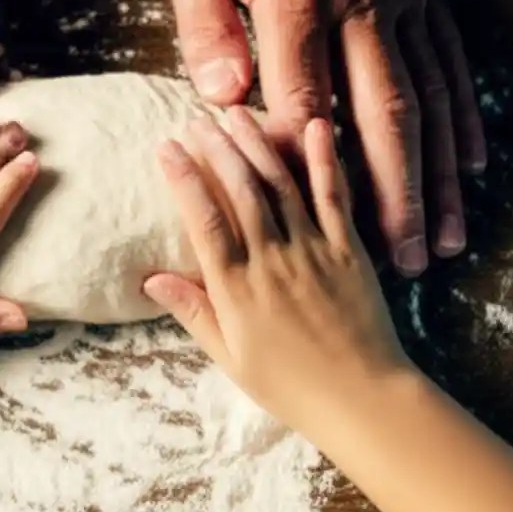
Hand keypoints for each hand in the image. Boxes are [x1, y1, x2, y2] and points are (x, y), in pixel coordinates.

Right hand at [143, 108, 408, 431]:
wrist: (362, 398)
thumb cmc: (291, 386)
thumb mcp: (230, 357)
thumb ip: (193, 312)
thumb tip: (151, 280)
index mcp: (238, 288)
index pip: (203, 219)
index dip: (183, 178)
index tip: (165, 146)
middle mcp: (273, 260)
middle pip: (240, 190)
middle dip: (217, 148)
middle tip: (198, 117)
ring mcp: (313, 251)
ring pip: (281, 185)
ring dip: (258, 143)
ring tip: (238, 113)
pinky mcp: (348, 250)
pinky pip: (334, 198)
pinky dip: (324, 160)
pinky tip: (314, 127)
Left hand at [158, 0, 485, 275]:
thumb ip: (206, 23)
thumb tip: (225, 100)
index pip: (305, 102)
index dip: (309, 175)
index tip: (318, 234)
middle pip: (384, 117)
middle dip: (396, 199)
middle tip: (405, 263)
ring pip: (428, 97)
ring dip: (438, 174)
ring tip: (446, 236)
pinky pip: (449, 56)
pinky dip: (463, 113)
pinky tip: (471, 161)